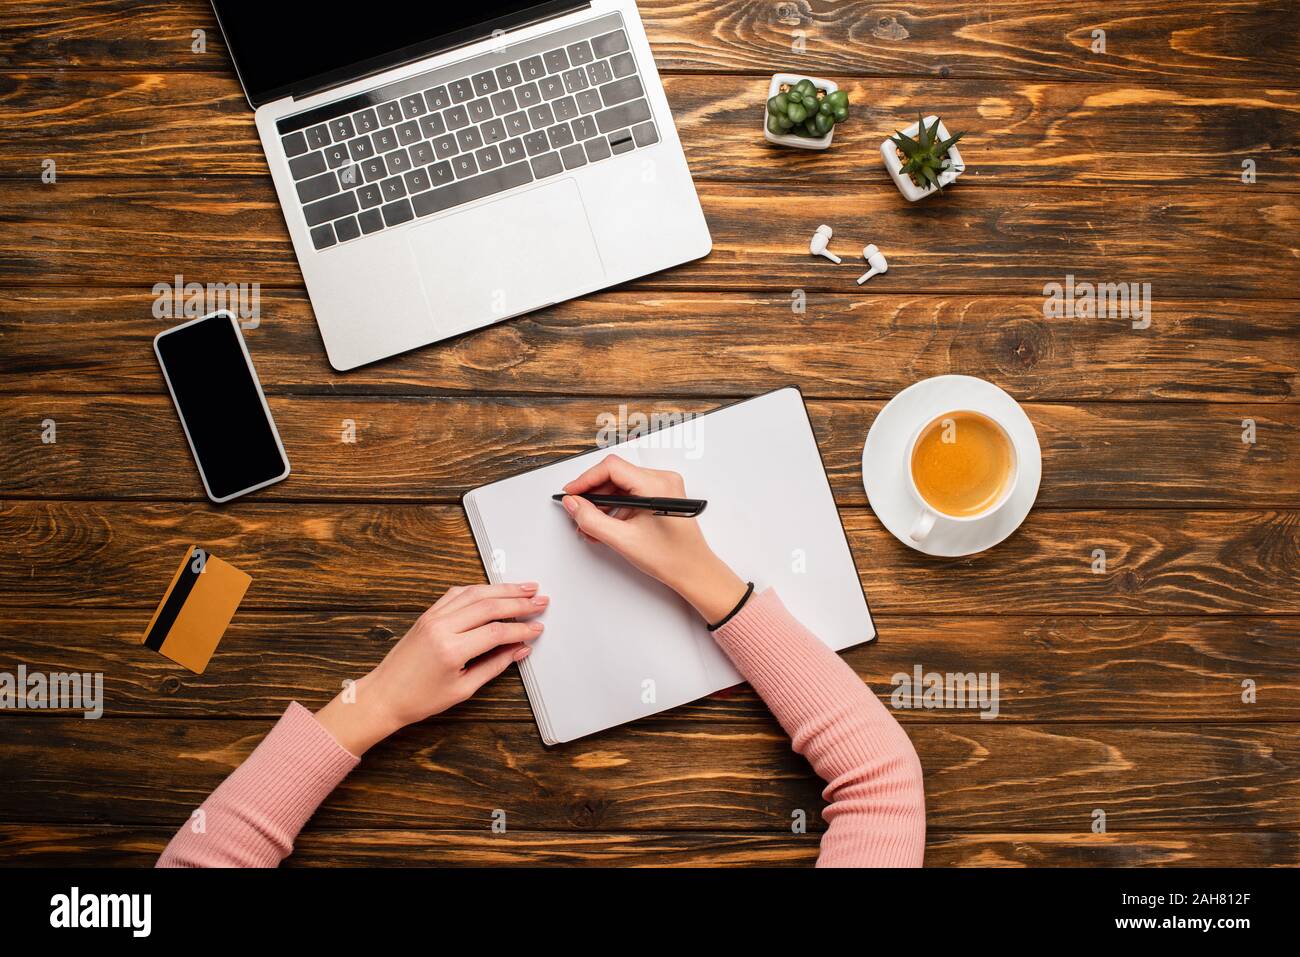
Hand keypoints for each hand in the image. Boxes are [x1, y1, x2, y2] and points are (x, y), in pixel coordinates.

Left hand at [316, 582, 546, 754]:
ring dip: (502, 589)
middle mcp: (441, 627)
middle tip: (540, 600)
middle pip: (489, 606)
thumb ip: (494, 665)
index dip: (522, 629)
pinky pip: (457, 594)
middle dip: (519, 602)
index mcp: (451, 649)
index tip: (537, 628)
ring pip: (474, 593)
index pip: (497, 632)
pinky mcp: (427, 614)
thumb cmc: (419, 699)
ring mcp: (432, 617)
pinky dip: (479, 589)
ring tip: (525, 588)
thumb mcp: (463, 689)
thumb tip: (519, 650)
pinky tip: (493, 590)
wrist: (383, 696)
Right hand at [560, 454, 746, 623]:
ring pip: (621, 485)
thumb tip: (573, 504)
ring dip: (603, 504)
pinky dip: (616, 508)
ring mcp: (664, 487)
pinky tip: (607, 526)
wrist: (694, 571)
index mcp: (656, 485)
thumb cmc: (670, 558)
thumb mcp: (622, 540)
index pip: (611, 468)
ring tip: (592, 527)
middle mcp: (663, 480)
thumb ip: (591, 519)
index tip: (571, 493)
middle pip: (615, 475)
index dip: (586, 479)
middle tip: (577, 513)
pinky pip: (632, 493)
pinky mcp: (662, 495)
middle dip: (593, 495)